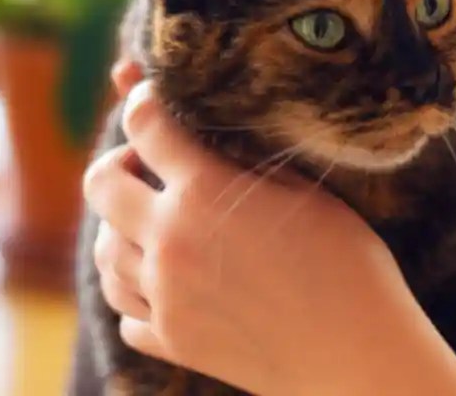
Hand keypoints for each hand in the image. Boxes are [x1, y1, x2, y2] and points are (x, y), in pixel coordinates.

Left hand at [82, 60, 444, 394]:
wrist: (356, 353)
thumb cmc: (346, 263)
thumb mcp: (304, 191)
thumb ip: (243, 156)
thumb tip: (205, 125)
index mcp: (204, 191)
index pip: (143, 124)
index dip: (142, 101)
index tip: (151, 101)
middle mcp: (171, 240)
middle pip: (100, 184)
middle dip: (116, 164)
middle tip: (146, 167)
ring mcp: (165, 295)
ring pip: (104, 250)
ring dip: (120, 227)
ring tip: (152, 224)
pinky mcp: (171, 340)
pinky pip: (123, 310)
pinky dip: (134, 291)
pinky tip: (163, 282)